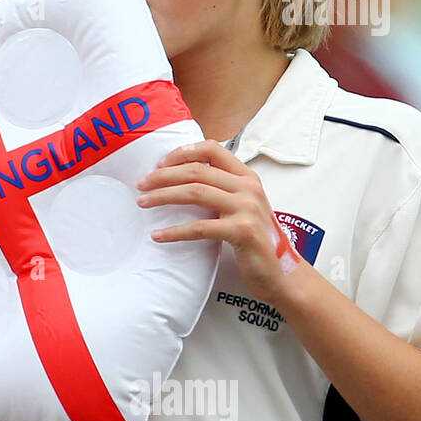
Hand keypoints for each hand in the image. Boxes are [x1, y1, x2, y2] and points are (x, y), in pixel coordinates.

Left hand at [138, 139, 302, 305]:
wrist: (279, 272)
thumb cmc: (253, 238)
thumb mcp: (242, 205)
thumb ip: (221, 189)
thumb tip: (179, 178)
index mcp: (247, 176)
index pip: (212, 149)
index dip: (183, 152)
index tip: (160, 163)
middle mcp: (248, 187)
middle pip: (196, 171)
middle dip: (163, 175)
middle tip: (141, 184)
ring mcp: (246, 208)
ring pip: (195, 192)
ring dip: (163, 196)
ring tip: (142, 203)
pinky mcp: (241, 231)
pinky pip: (199, 227)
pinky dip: (174, 231)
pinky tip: (158, 235)